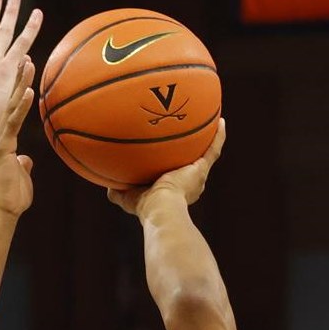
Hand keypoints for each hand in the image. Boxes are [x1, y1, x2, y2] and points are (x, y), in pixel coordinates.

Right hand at [0, 62, 35, 216]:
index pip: (7, 106)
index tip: (21, 67)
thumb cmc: (11, 195)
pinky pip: (13, 122)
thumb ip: (22, 164)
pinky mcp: (2, 145)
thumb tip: (27, 161)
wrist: (2, 209)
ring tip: (28, 61)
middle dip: (14, 75)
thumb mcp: (20, 174)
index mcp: (1, 136)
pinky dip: (21, 106)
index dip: (14, 86)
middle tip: (23, 53)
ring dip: (19, 83)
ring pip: (9, 105)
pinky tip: (30, 91)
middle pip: (6, 99)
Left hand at [107, 119, 226, 215]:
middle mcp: (190, 183)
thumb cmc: (145, 207)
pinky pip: (214, 149)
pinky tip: (221, 121)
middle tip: (190, 140)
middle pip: (192, 164)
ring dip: (209, 139)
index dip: (175, 168)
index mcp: (175, 191)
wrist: (161, 208)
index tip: (171, 159)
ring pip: (206, 154)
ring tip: (213, 124)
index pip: (176, 176)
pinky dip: (218, 135)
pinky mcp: (202, 168)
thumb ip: (119, 192)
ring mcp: (198, 175)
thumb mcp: (128, 198)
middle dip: (191, 154)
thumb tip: (108, 187)